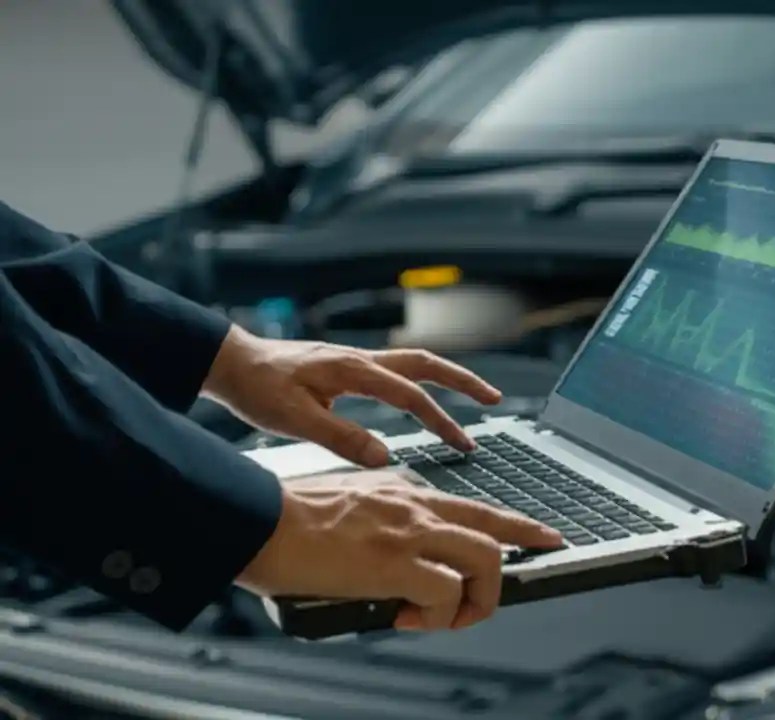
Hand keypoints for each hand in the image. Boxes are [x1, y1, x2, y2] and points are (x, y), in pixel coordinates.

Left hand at [202, 326, 498, 465]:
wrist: (232, 362)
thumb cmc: (258, 389)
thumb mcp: (294, 420)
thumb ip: (340, 437)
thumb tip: (384, 456)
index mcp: (353, 371)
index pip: (410, 395)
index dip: (441, 420)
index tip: (463, 445)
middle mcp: (361, 360)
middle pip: (427, 364)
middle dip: (463, 381)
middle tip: (494, 400)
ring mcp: (357, 361)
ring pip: (415, 363)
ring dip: (448, 377)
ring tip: (476, 396)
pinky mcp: (349, 367)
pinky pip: (398, 370)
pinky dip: (422, 381)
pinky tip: (425, 398)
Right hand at [236, 471, 563, 630]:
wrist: (256, 519)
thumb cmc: (287, 519)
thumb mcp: (350, 507)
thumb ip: (382, 524)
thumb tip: (397, 564)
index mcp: (404, 493)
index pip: (476, 506)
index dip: (516, 525)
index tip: (542, 535)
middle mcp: (415, 506)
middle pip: (494, 531)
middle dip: (511, 565)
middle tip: (507, 586)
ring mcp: (409, 532)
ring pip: (485, 558)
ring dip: (475, 598)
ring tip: (445, 618)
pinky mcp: (394, 562)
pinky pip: (446, 592)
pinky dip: (437, 615)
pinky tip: (407, 619)